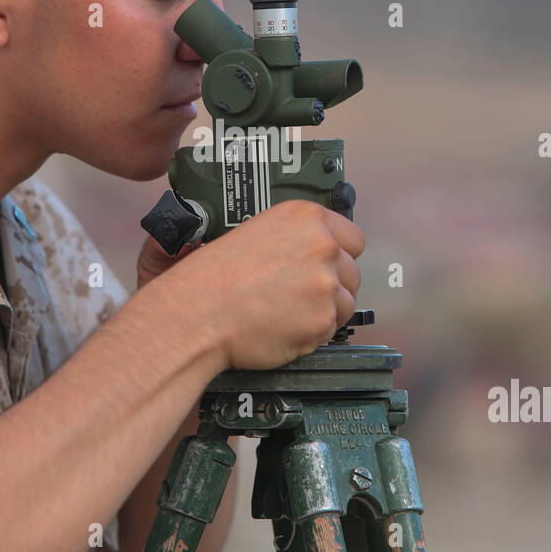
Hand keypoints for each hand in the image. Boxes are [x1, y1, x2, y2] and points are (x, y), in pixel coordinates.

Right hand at [142, 199, 363, 371]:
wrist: (197, 313)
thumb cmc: (214, 277)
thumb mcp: (256, 231)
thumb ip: (297, 238)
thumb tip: (321, 251)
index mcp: (306, 217)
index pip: (353, 238)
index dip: (338, 256)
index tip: (325, 267)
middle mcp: (322, 246)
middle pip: (352, 272)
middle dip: (331, 286)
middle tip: (298, 294)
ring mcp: (325, 284)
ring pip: (344, 303)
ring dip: (323, 311)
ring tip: (286, 312)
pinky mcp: (322, 320)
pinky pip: (329, 330)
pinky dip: (310, 334)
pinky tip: (282, 326)